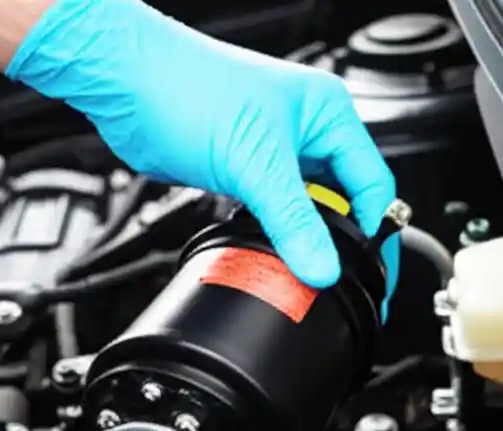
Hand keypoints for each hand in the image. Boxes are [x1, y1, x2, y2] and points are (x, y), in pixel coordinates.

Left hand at [5, 0, 400, 313]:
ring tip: (304, 267)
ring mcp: (274, 150)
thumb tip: (323, 267)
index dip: (376, 230)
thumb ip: (293, 222)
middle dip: (342, 238)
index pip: (372, 183)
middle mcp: (307, 130)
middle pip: (342, 199)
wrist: (127, 83)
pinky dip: (276, 233)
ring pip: (306, 207)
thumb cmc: (188, 87)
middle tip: (340, 276)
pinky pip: (274, 210)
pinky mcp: (244, 168)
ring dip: (305, 236)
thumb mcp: (255, 164)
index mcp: (328, 114)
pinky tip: (271, 250)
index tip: (371, 269)